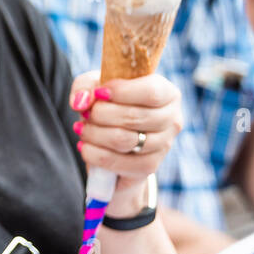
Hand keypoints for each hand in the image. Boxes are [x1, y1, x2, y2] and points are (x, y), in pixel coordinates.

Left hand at [69, 71, 182, 199]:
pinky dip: (93, 153)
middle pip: (134, 117)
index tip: (99, 93)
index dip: (121, 92)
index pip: (151, 92)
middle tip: (85, 113)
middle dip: (100, 114)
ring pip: (124, 140)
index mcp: (167, 93)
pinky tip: (84, 145)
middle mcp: (172, 119)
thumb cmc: (107, 102)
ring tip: (82, 128)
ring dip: (94, 133)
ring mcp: (164, 146)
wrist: (111, 136)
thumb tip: (81, 102)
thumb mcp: (93, 86)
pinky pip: (117, 162)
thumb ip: (84, 87)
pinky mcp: (149, 167)